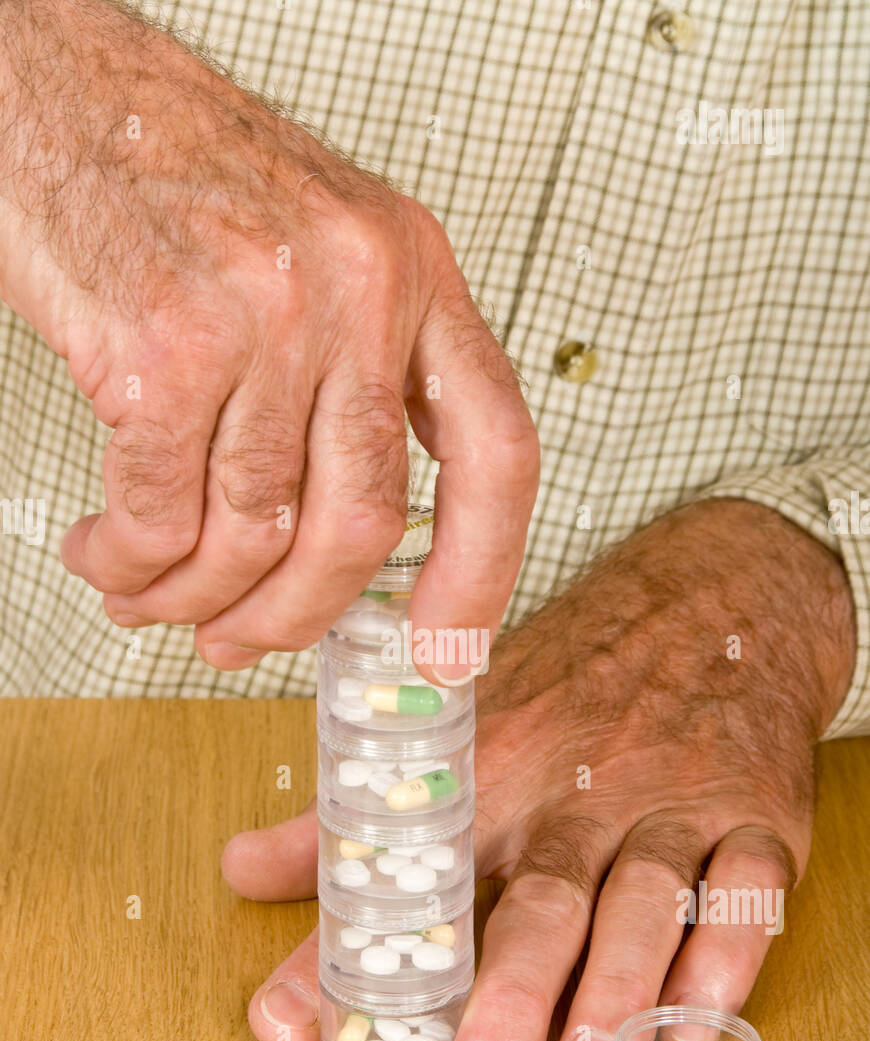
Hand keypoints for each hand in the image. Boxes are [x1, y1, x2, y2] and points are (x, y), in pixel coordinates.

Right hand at [0, 0, 537, 672]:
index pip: (494, 451)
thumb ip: (357, 384)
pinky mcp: (168, 342)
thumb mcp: (325, 258)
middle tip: (241, 641)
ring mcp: (267, 313)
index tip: (448, 650)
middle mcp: (359, 290)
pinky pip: (164, 511)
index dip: (482, 572)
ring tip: (153, 597)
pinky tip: (111, 552)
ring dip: (194, 595)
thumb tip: (351, 545)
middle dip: (294, 615)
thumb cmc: (188, 183)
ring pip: (255, 531)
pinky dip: (132, 559)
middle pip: (361, 522)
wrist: (67, 92)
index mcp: (417, 275)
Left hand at [225, 499, 854, 1040]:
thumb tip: (241, 869)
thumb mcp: (464, 727)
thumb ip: (353, 814)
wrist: (715, 600)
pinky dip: (724, 959)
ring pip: (644, 903)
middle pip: (543, 899)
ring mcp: (670, 808)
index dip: (351, 952)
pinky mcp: (756, 820)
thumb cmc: (577, 679)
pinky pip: (746, 894)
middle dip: (510, 995)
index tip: (296, 1026)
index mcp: (495, 777)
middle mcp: (578, 798)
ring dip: (615, 993)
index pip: (411, 873)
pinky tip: (693, 1025)